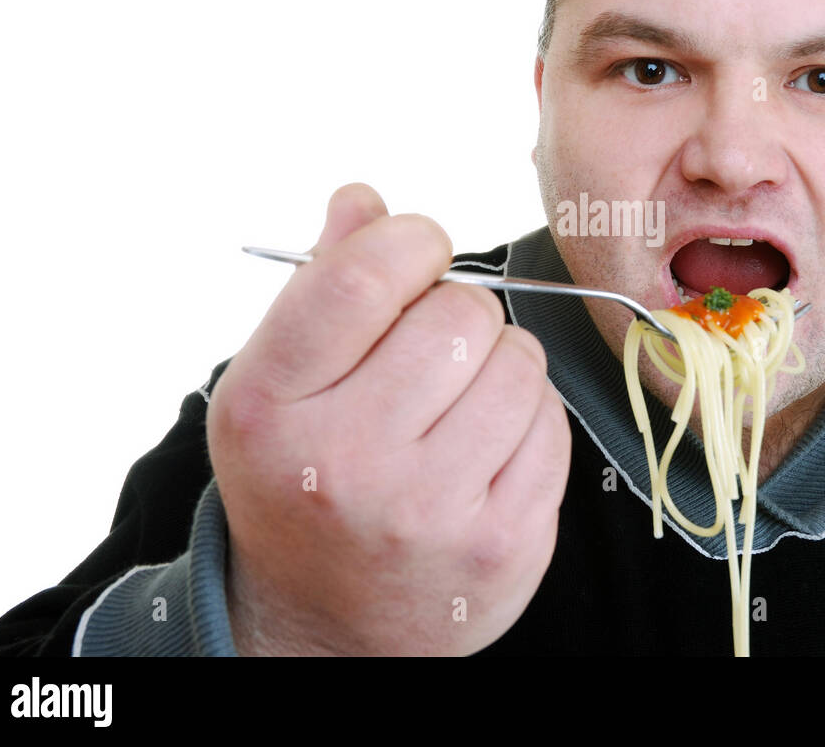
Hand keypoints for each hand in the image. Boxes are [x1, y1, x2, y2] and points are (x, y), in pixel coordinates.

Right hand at [207, 183, 569, 654]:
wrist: (323, 628)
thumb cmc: (302, 481)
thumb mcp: (277, 386)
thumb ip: (322, 285)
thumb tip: (365, 197)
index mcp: (272, 409)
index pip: (362, 277)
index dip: (409, 240)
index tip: (417, 251)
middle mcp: (347, 463)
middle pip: (459, 314)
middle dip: (458, 311)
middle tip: (432, 351)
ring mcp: (431, 511)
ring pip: (520, 362)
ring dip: (500, 363)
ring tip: (458, 402)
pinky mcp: (503, 544)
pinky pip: (552, 424)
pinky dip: (529, 418)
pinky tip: (486, 448)